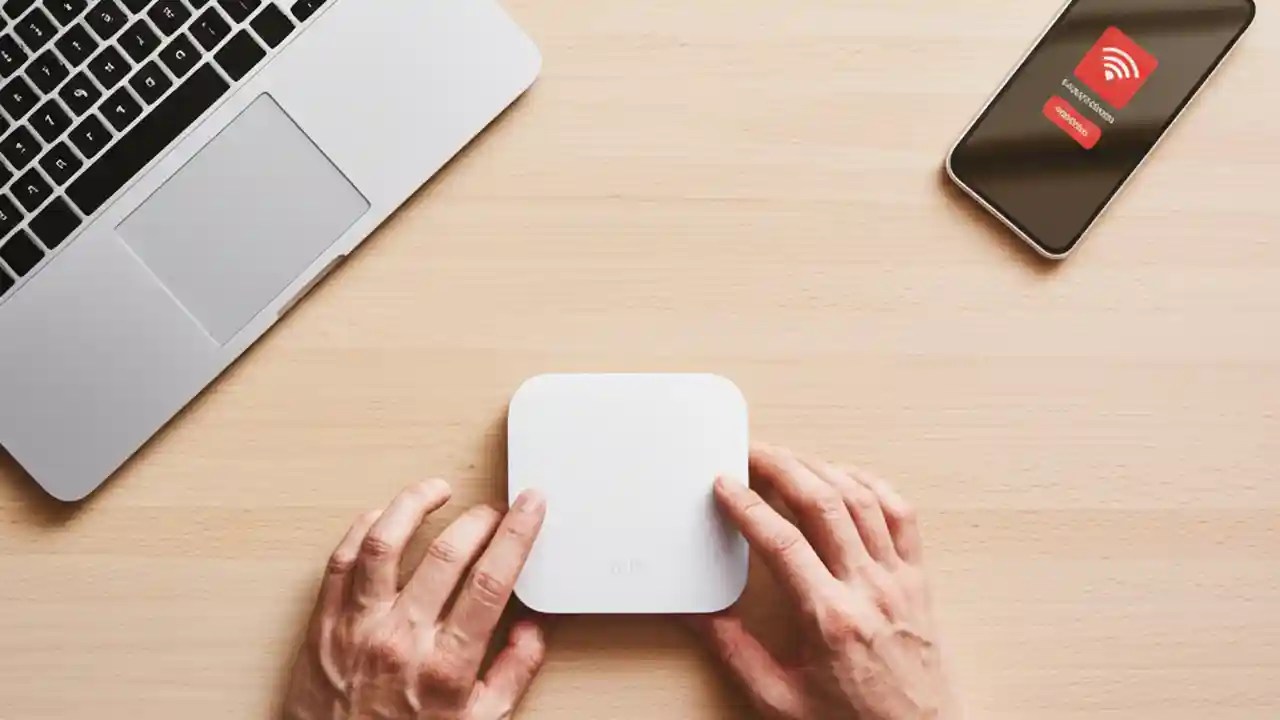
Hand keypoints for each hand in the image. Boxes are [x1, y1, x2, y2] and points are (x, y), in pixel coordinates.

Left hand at [284, 480, 547, 719]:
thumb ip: (513, 674)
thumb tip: (532, 629)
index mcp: (446, 665)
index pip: (491, 580)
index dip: (516, 533)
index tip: (530, 505)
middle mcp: (401, 639)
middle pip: (447, 554)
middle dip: (479, 519)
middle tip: (494, 509)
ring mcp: (357, 627)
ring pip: (384, 544)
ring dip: (414, 505)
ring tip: (437, 490)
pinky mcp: (323, 624)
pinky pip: (340, 561)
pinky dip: (363, 529)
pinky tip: (383, 517)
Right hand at [692, 445, 961, 719]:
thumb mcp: (780, 698)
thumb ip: (735, 651)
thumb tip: (697, 614)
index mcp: (830, 619)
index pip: (783, 543)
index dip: (748, 507)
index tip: (724, 485)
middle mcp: (868, 590)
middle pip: (824, 504)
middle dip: (782, 467)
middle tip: (753, 451)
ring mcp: (898, 580)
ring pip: (862, 500)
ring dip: (822, 468)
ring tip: (790, 457)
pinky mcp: (919, 579)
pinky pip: (901, 514)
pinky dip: (872, 484)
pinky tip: (846, 476)